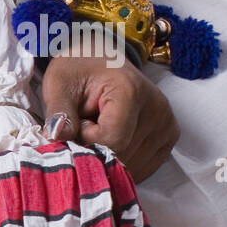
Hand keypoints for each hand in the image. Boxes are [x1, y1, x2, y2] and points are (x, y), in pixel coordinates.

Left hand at [41, 34, 179, 181]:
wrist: (101, 59)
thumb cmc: (78, 70)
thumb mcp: (59, 84)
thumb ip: (59, 113)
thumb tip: (58, 138)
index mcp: (131, 93)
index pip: (110, 141)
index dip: (85, 140)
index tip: (78, 121)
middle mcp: (157, 110)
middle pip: (122, 156)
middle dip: (94, 150)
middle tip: (85, 126)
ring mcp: (167, 125)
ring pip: (132, 165)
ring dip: (108, 156)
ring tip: (99, 129)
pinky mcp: (168, 137)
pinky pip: (142, 167)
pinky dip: (122, 161)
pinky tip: (112, 139)